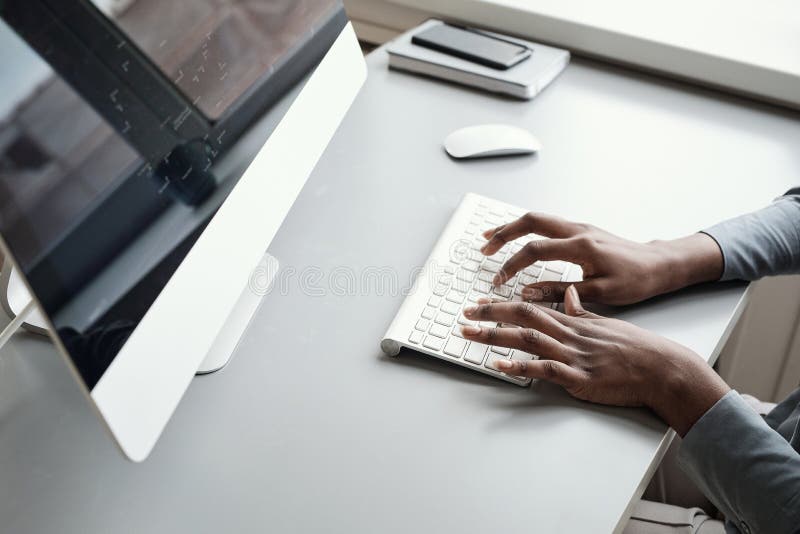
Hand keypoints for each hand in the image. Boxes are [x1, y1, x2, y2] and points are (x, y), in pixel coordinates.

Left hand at [460, 286, 729, 435]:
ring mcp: (572, 355)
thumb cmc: (635, 348)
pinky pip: (544, 369)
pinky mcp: (579, 377)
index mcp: (573, 321)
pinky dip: (520, 367)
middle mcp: (568, 334)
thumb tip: (566, 295)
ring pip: (527, 339)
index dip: (502, 303)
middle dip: (489, 314)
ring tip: (468, 334)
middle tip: (463, 313)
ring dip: (494, 336)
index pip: (531, 305)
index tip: (480, 303)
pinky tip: (499, 366)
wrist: (662, 368)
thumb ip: (580, 311)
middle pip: (522, 316)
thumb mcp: (605, 323)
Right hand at [480, 213, 723, 304]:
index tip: (498, 280)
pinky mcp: (581, 230)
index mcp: (581, 246)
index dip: (511, 265)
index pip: (534, 250)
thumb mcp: (600, 292)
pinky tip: (518, 237)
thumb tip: (527, 293)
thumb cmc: (636, 280)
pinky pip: (547, 223)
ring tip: (491, 238)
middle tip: (484, 247)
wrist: (660, 264)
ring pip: (537, 218)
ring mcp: (579, 227)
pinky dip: (526, 228)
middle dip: (503, 233)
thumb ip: (560, 291)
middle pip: (530, 221)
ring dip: (512, 227)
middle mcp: (578, 230)